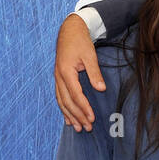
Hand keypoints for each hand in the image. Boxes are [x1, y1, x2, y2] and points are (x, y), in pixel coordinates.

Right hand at [55, 15, 104, 130]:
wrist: (69, 31)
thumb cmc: (80, 42)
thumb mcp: (90, 55)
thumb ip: (95, 73)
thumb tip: (101, 89)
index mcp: (66, 71)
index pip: (76, 95)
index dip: (84, 108)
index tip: (92, 118)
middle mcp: (59, 77)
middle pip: (68, 102)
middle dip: (77, 116)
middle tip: (87, 128)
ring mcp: (57, 78)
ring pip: (62, 101)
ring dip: (70, 116)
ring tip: (77, 128)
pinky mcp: (59, 79)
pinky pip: (59, 97)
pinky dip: (64, 109)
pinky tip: (68, 119)